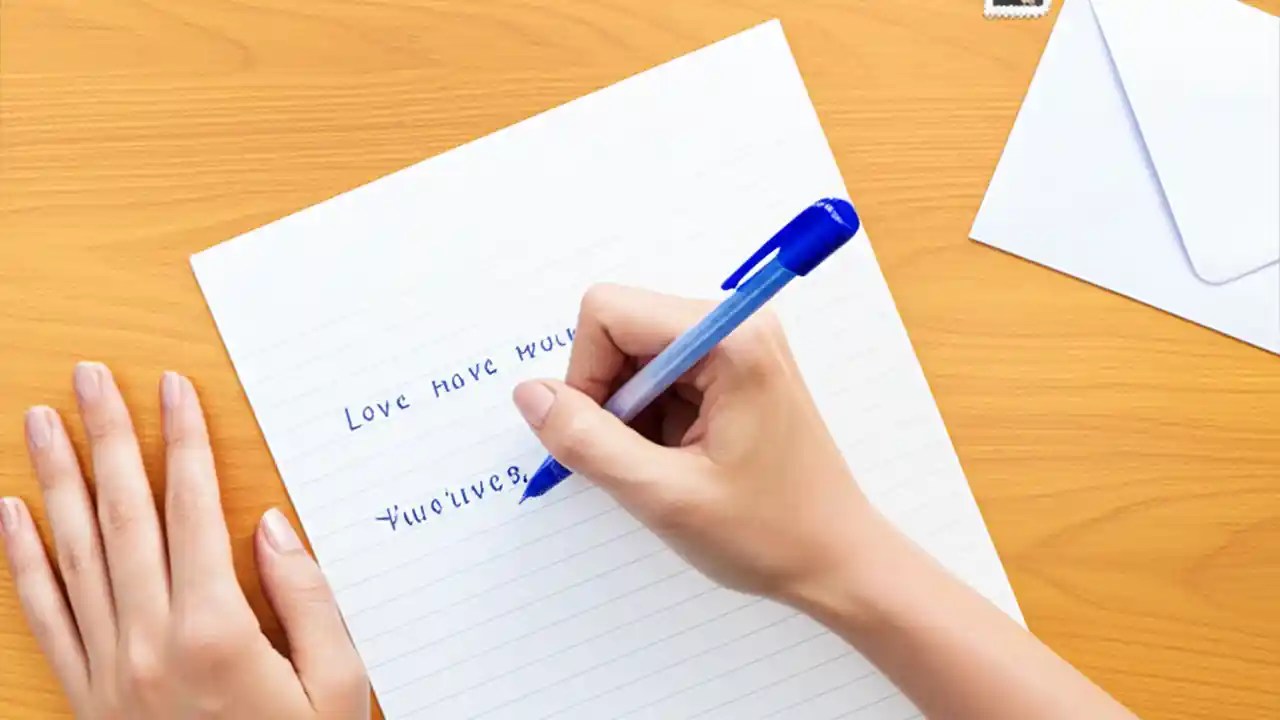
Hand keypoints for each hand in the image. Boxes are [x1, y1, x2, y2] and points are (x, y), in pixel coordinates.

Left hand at [0, 363, 367, 718]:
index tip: (171, 387)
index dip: (182, 442)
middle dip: (106, 437)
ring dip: (55, 480)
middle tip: (87, 376)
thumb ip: (307, 598)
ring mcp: (107, 670)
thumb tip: (270, 525)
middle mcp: (148, 641)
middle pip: (123, 516)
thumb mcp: (336, 686)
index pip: (194, 509)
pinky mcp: (85, 696)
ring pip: (72, 553)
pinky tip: (10, 515)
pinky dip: (22, 561)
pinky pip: (43, 615)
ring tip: (42, 421)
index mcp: (216, 631)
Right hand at [512, 284, 876, 603]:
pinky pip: (661, 376)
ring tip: (666, 466)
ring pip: (635, 355)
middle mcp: (737, 325)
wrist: (839, 562)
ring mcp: (738, 346)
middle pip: (622, 327)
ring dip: (630, 413)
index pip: (610, 312)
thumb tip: (529, 395)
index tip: (604, 437)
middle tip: (636, 459)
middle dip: (608, 395)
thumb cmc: (769, 533)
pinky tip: (679, 460)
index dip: (586, 374)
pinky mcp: (735, 371)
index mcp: (730, 338)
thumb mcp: (664, 495)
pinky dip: (650, 419)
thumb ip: (587, 441)